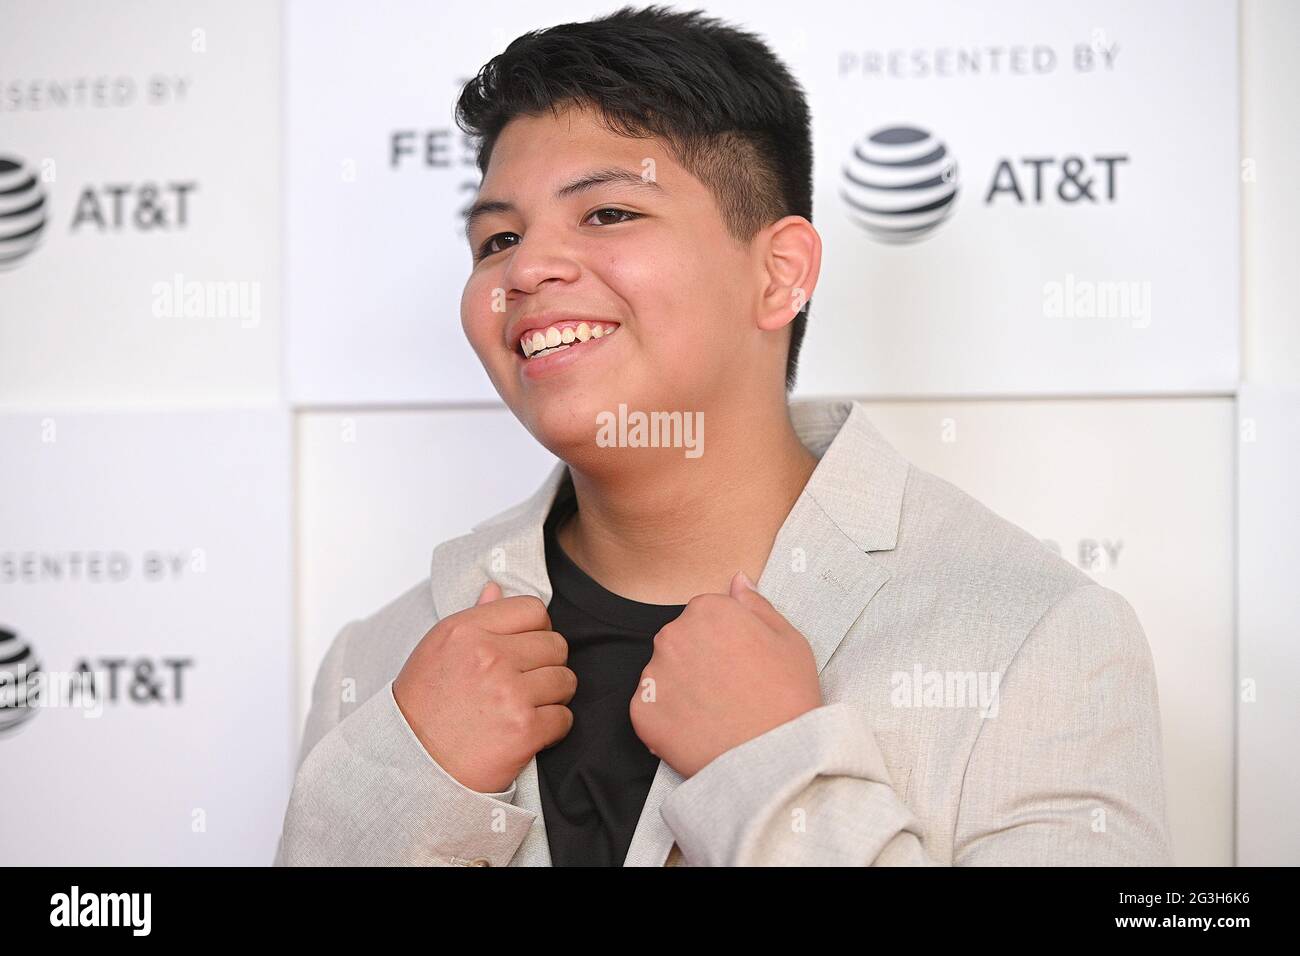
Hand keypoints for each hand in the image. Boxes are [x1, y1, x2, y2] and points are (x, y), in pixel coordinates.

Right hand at [394, 580, 575, 792]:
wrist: (410, 766)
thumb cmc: (422, 707)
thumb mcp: (437, 651)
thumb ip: (474, 617)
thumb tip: (496, 587)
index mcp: (466, 631)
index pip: (532, 609)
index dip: (536, 629)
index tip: (526, 648)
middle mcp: (489, 657)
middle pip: (555, 644)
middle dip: (547, 664)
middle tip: (526, 682)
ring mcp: (509, 694)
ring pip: (566, 680)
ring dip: (553, 696)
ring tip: (526, 706)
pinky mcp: (524, 730)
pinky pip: (564, 717)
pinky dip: (552, 727)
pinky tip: (528, 730)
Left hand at [629, 571, 821, 778]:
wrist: (774, 760)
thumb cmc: (789, 697)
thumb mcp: (789, 639)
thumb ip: (756, 604)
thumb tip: (737, 580)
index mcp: (707, 610)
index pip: (705, 616)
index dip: (725, 642)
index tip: (741, 665)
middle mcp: (672, 634)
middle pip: (680, 642)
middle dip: (699, 661)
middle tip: (730, 691)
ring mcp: (653, 674)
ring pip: (663, 675)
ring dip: (682, 690)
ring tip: (715, 714)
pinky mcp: (641, 712)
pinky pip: (650, 709)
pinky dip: (668, 719)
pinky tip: (697, 730)